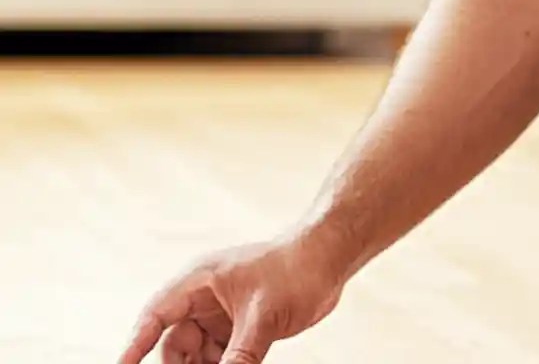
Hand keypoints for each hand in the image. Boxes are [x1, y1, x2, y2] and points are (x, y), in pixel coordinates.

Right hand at [119, 237, 343, 363]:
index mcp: (199, 282)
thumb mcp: (264, 318)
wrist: (330, 257)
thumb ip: (240, 356)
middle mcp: (204, 297)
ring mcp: (222, 312)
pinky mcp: (242, 325)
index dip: (135, 345)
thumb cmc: (296, 271)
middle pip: (174, 342)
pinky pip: (221, 355)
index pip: (155, 316)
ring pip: (197, 352)